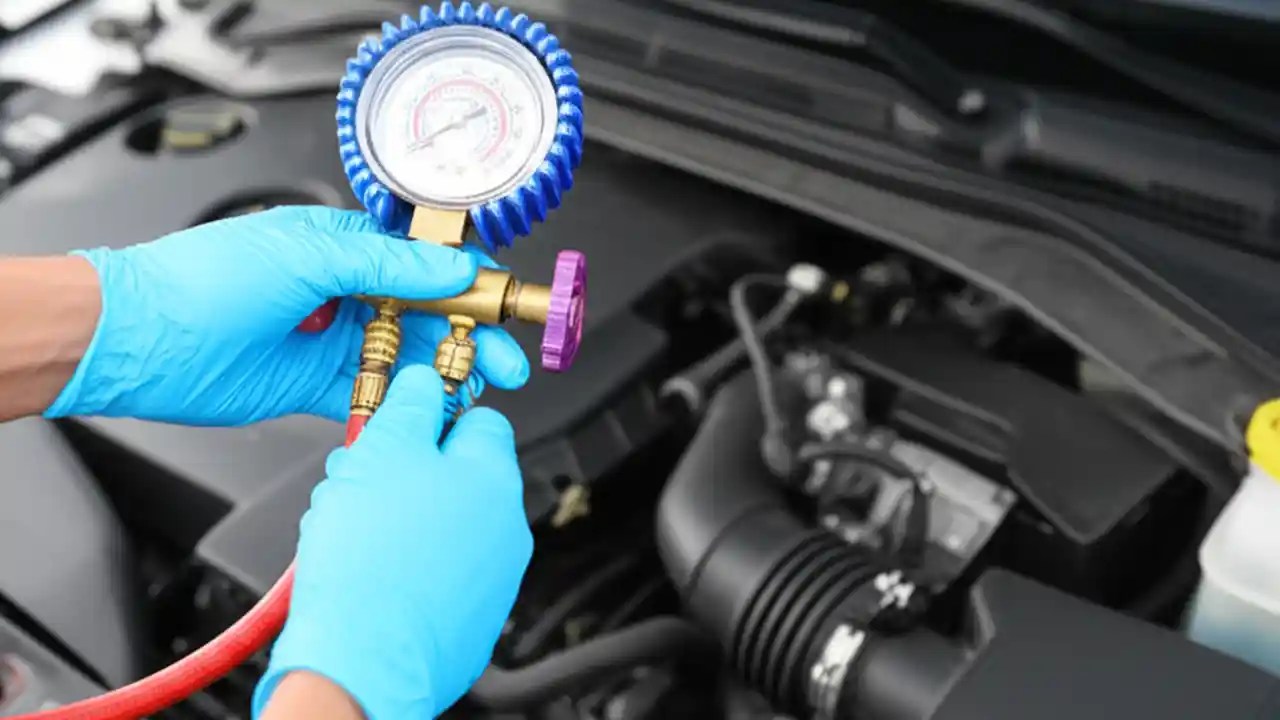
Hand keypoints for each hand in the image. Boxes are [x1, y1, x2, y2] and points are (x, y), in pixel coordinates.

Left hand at [44, 205, 528, 425]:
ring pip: (405, 356)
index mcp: (344, 247)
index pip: (426, 263)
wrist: (139, 340)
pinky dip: (401, 402)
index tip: (505, 304)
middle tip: (504, 362)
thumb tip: (452, 269)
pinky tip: (426, 410)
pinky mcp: (315, 384)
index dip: (470, 284)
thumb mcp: (308, 257)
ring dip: (441, 371)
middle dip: (471, 337)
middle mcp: (343, 291)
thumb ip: (388, 267)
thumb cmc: (205, 280)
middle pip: (427, 314)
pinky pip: (372, 393)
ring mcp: (331, 339)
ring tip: (472, 388)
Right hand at [253, 366, 531, 718]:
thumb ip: (412, 403)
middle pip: (452, 474)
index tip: (397, 427)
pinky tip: (368, 574)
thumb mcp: (385, 447)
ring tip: (353, 534)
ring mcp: (492, 578)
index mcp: (494, 477)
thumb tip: (427, 381)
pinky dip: (404, 568)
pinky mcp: (468, 619)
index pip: (478, 419)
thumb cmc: (371, 561)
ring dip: (397, 518)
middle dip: (402, 472)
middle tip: (359, 485)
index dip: (430, 418)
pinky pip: (435, 574)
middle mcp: (506, 527)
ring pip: (439, 524)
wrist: (362, 662)